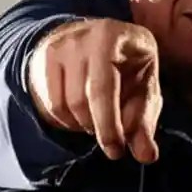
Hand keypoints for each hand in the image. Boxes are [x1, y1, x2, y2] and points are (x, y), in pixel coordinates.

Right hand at [27, 18, 161, 162]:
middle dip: (96, 128)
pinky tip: (80, 116)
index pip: (103, 89)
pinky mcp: (45, 55)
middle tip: (109, 137)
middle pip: (80, 100)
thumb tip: (146, 156)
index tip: (116, 151)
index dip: (109, 126)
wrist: (99, 41)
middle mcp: (87, 36)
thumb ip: (144, 124)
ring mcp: (62, 44)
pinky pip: (49, 103)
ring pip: (63, 105)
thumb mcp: (143, 92)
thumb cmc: (128, 71)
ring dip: (81, 125)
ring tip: (97, 122)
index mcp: (119, 37)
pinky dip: (65, 120)